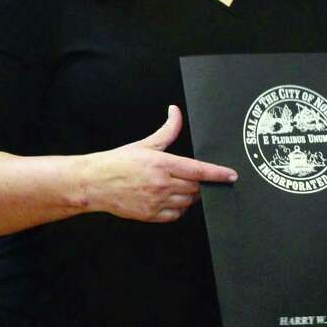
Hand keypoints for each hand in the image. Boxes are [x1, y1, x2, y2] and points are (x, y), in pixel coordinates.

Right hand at [82, 105, 237, 222]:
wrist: (94, 183)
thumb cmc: (119, 162)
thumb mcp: (146, 144)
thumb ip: (167, 130)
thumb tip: (176, 111)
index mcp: (162, 164)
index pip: (198, 170)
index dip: (218, 174)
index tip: (232, 176)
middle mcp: (161, 184)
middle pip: (196, 187)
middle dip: (201, 183)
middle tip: (197, 178)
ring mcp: (156, 201)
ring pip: (188, 201)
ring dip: (192, 195)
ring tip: (183, 186)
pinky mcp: (150, 215)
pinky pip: (176, 214)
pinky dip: (180, 208)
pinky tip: (174, 199)